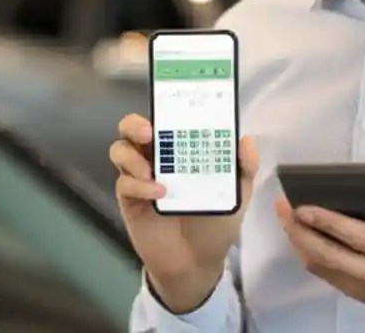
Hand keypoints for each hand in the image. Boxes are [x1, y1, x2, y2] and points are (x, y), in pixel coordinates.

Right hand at [110, 113, 259, 311]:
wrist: (198, 263)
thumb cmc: (217, 222)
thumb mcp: (238, 194)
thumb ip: (245, 168)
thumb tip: (245, 139)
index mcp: (181, 149)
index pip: (167, 118)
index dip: (164, 105)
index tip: (171, 102)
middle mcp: (157, 157)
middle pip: (131, 128)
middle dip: (135, 124)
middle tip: (149, 132)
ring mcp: (140, 177)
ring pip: (120, 150)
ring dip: (131, 155)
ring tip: (150, 169)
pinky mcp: (130, 200)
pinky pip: (124, 183)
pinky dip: (139, 185)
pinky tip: (158, 193)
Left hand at [275, 193, 364, 317]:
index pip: (356, 237)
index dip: (327, 222)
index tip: (304, 206)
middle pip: (328, 254)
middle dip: (300, 231)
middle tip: (283, 208)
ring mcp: (363, 287)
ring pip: (322, 266)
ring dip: (299, 242)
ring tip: (285, 218)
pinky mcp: (357, 293)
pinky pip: (325, 275)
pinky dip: (308, 255)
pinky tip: (300, 238)